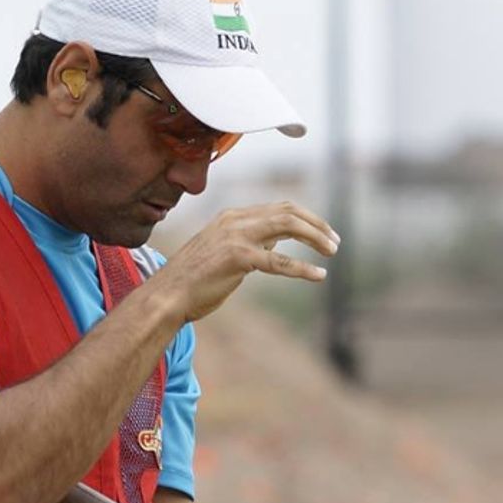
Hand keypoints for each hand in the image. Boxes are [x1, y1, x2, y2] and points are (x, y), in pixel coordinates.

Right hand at [150, 201, 338, 322]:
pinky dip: (302, 267)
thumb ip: (249, 242)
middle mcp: (235, 220)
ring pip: (287, 226)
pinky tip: (318, 275)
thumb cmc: (194, 279)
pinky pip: (278, 260)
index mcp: (232, 217)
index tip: (325, 233)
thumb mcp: (223, 252)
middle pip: (288, 211)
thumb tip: (276, 240)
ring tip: (332, 252)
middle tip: (335, 242)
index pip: (279, 207)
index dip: (307, 218)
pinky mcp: (237, 258)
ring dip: (315, 238)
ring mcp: (236, 236)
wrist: (168, 294)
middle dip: (316, 225)